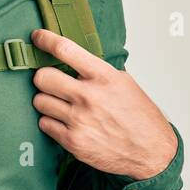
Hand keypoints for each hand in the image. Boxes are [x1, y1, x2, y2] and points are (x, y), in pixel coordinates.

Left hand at [30, 27, 176, 180]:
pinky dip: (51, 122)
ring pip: (39, 101)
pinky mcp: (73, 141)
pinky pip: (44, 124)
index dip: (46, 40)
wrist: (151, 152)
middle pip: (42, 77)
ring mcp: (79, 120)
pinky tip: (64, 122)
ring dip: (46, 101)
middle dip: (44, 78)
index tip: (38, 37)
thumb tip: (71, 61)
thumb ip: (98, 71)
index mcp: (104, 77)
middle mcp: (89, 96)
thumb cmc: (140, 117)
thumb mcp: (124, 83)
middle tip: (51, 82)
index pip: (65, 50)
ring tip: (61, 105)